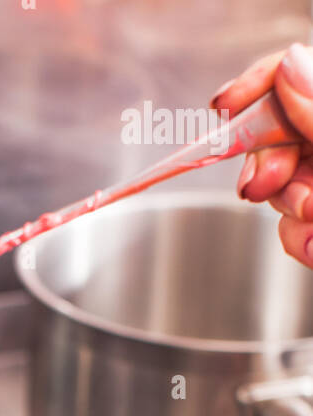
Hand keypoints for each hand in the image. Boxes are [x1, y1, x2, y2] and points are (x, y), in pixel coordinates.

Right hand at [211, 43, 312, 266]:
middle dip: (268, 160)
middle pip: (283, 132)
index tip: (225, 105)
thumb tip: (290, 63)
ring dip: (289, 209)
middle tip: (261, 186)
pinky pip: (297, 228)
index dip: (260, 82)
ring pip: (286, 185)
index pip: (296, 73)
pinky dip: (301, 241)